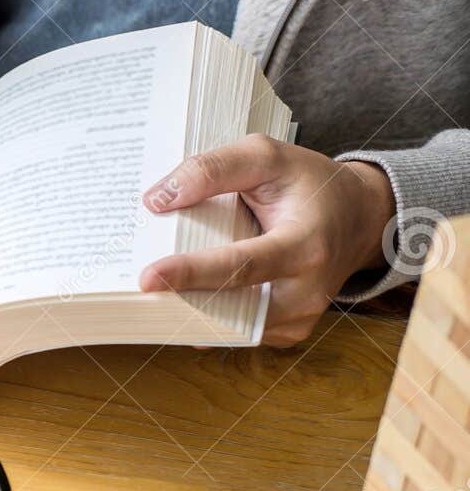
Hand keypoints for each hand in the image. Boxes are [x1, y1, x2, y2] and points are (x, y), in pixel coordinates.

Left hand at [139, 136, 396, 346]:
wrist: (358, 219)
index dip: (192, 273)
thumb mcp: (268, 157)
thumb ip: (214, 169)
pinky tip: (184, 292)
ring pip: (223, 325)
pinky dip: (204, 314)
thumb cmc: (309, 185)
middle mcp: (304, 293)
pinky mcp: (285, 334)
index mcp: (304, 247)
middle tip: (132, 282)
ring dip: (186, 307)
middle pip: (226, 305)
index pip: (242, 266)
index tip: (147, 278)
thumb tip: (157, 199)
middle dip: (178, 296)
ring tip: (158, 282)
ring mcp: (296, 321)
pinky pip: (233, 330)